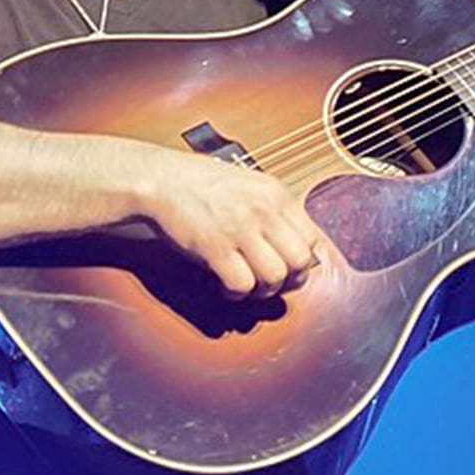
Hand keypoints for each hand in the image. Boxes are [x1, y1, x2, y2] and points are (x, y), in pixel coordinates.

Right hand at [139, 152, 325, 300]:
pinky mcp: (215, 247)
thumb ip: (274, 211)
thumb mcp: (249, 185)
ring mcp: (240, 229)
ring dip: (262, 290)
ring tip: (246, 284)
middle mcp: (263, 210)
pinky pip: (242, 285)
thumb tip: (294, 247)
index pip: (313, 239)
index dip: (303, 261)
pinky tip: (225, 286)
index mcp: (276, 194)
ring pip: (275, 277)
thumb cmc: (201, 184)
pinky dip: (236, 294)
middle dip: (289, 280)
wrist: (161, 180)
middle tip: (270, 282)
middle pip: (300, 262)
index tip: (288, 267)